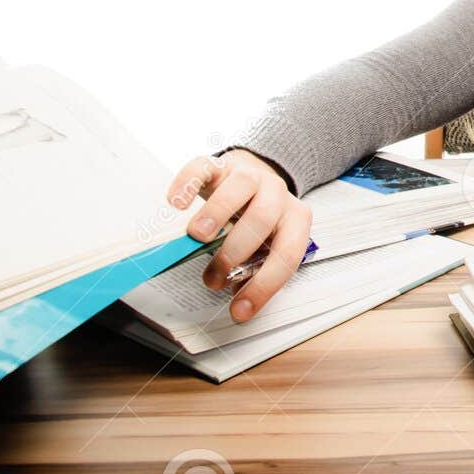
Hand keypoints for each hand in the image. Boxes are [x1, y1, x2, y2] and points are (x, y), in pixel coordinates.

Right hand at [166, 148, 311, 322]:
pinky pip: (205, 167)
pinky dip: (188, 184)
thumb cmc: (256, 219)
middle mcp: (276, 193)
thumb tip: (239, 301)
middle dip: (236, 251)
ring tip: (197, 237)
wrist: (251, 177)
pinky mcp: (219, 164)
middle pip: (264, 218)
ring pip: (241, 185)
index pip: (287, 254)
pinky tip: (178, 204)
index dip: (264, 285)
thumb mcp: (264, 246)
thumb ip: (254, 270)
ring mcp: (248, 174)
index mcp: (294, 218)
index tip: (239, 310)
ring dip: (217, 213)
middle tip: (213, 276)